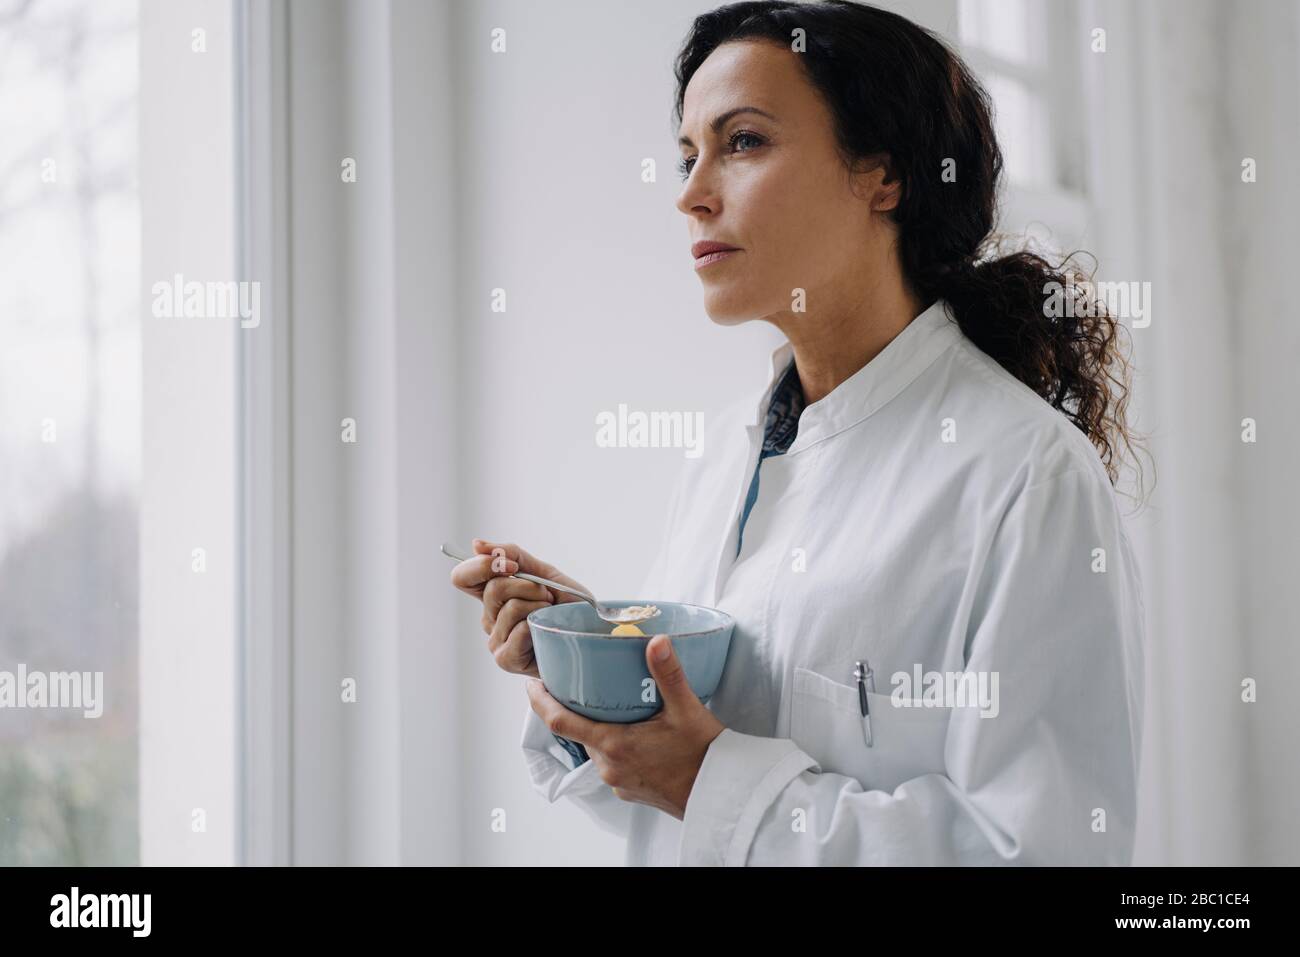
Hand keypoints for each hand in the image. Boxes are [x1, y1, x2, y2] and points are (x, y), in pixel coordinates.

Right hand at [449, 539, 589, 677]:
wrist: (592, 634)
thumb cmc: (568, 607)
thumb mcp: (544, 573)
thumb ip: (512, 555)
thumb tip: (476, 545)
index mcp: (493, 596)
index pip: (463, 577)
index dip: (482, 566)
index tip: (512, 565)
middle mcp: (490, 618)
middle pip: (492, 589)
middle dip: (528, 586)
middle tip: (547, 595)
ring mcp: (496, 639)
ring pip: (509, 608)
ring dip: (539, 606)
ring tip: (550, 615)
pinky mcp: (506, 658)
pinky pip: (518, 630)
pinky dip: (538, 625)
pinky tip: (546, 631)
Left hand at [526, 634, 725, 819]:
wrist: (722, 794)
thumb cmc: (704, 755)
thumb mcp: (686, 709)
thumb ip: (668, 673)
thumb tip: (656, 640)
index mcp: (614, 744)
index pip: (560, 722)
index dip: (541, 702)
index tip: (533, 684)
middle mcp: (609, 767)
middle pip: (577, 733)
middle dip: (573, 710)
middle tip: (576, 684)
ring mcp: (619, 782)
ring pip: (596, 748)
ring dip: (596, 728)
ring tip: (606, 704)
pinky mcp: (631, 791)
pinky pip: (613, 763)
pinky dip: (614, 745)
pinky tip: (632, 732)